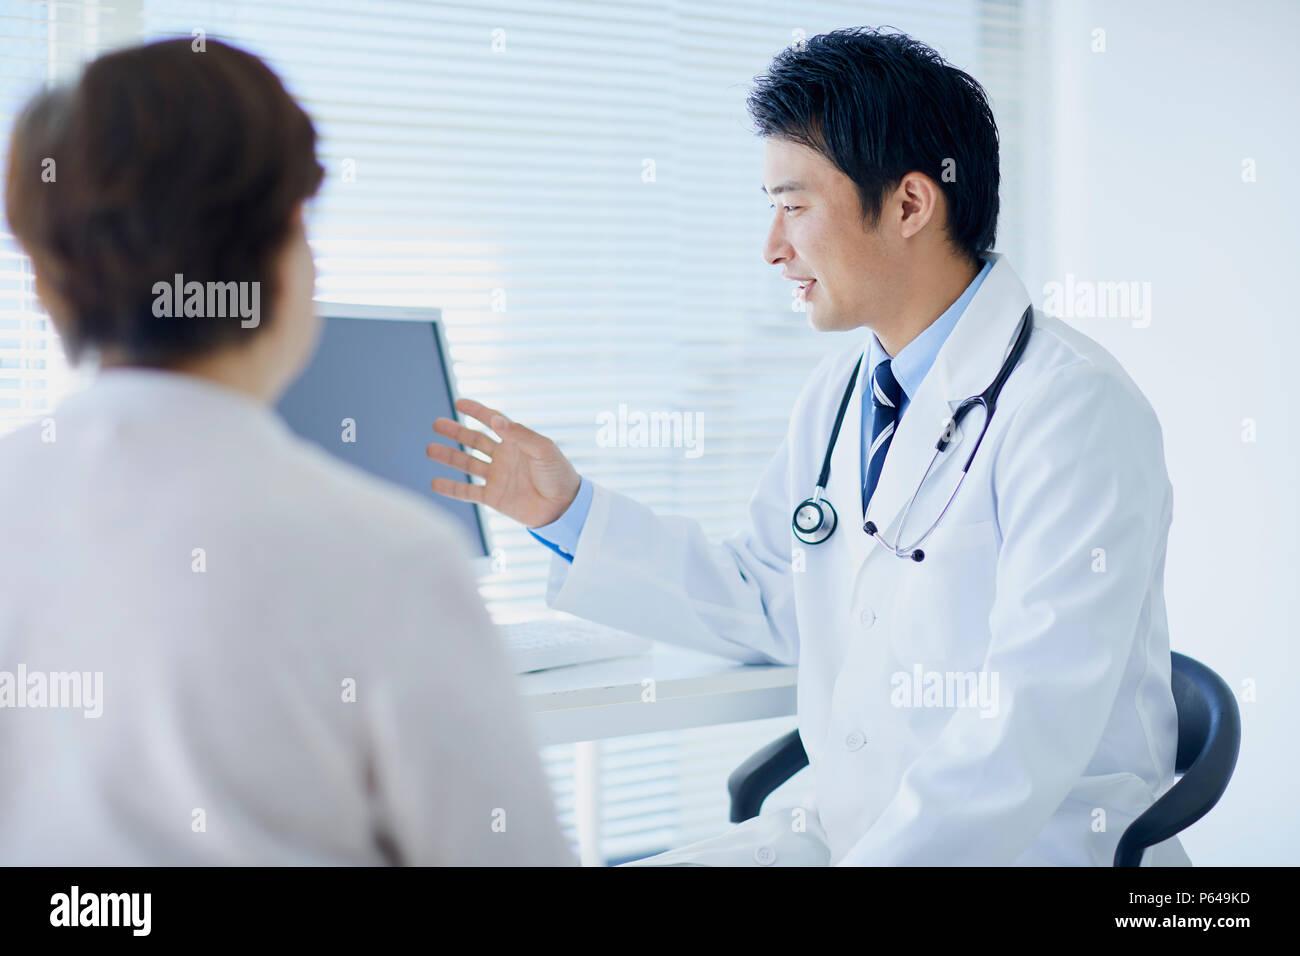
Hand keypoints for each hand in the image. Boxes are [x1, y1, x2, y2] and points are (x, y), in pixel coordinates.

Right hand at [428, 398, 580, 527]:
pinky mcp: (495, 498)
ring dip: (449, 457)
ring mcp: (498, 477)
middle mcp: (505, 457)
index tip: (459, 403)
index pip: (493, 422)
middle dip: (456, 432)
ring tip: (430, 449)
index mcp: (517, 442)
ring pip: (468, 464)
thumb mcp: (543, 450)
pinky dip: (452, 488)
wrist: (565, 508)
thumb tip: (496, 419)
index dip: (477, 412)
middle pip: (475, 441)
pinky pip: (468, 492)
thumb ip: (520, 434)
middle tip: (437, 424)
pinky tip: (435, 483)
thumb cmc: (559, 475)